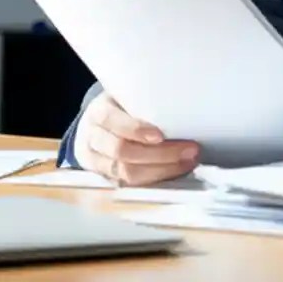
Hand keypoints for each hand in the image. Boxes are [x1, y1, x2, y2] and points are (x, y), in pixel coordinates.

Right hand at [73, 92, 198, 185]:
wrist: (97, 128)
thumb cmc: (121, 109)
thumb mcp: (127, 97)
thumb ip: (145, 103)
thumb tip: (183, 106)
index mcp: (97, 112)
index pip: (111, 120)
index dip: (135, 129)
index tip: (160, 135)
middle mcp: (92, 138)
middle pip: (121, 152)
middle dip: (160, 154)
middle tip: (189, 150)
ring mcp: (96, 162)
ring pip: (126, 173)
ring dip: (162, 170)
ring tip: (187, 162)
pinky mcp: (106, 179)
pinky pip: (131, 185)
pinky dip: (155, 180)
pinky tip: (175, 171)